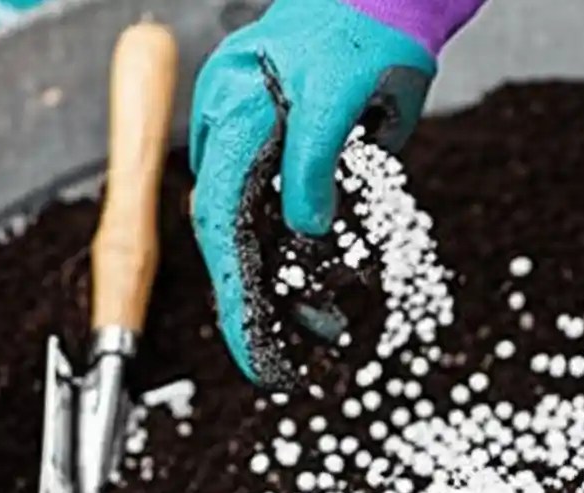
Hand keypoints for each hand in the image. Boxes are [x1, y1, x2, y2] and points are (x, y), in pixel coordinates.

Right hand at [188, 0, 434, 382]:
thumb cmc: (364, 34)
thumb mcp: (337, 98)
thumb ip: (312, 161)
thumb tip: (302, 227)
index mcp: (230, 112)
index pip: (219, 214)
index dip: (235, 285)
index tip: (253, 344)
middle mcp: (232, 131)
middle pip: (229, 235)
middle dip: (253, 304)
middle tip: (274, 367)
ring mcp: (254, 142)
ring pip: (254, 234)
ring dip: (281, 289)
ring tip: (319, 336)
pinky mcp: (282, 152)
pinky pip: (275, 217)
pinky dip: (297, 261)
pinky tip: (321, 299)